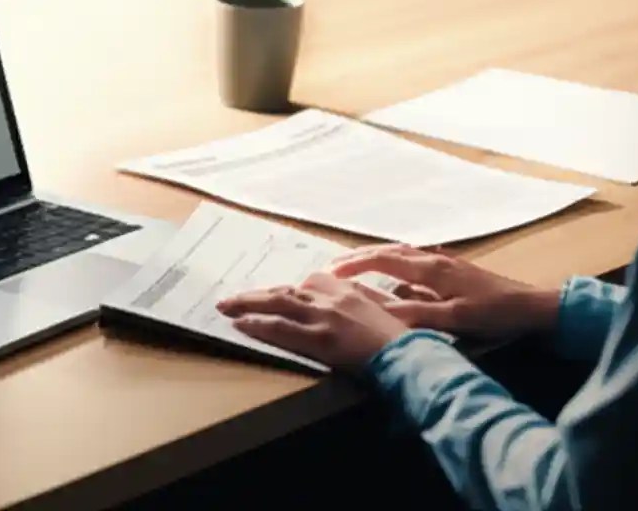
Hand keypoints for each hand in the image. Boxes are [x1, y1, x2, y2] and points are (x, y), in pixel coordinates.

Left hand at [216, 272, 409, 370]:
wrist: (412, 356)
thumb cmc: (402, 338)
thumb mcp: (383, 309)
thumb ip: (363, 299)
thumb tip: (350, 299)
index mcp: (348, 288)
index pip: (309, 282)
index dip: (285, 290)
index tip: (270, 293)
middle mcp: (332, 296)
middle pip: (286, 290)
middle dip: (256, 294)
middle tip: (232, 297)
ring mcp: (324, 315)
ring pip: (277, 304)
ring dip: (247, 303)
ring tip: (225, 306)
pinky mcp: (319, 337)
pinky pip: (280, 328)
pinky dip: (257, 325)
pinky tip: (240, 324)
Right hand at [326, 244, 561, 337]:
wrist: (535, 308)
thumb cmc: (496, 314)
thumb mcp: (454, 319)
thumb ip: (415, 314)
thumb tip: (376, 313)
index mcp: (431, 268)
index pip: (383, 259)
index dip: (354, 264)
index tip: (330, 272)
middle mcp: (435, 259)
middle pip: (389, 250)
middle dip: (359, 256)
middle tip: (334, 265)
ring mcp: (446, 263)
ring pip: (402, 253)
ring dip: (377, 257)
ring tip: (356, 266)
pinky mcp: (455, 271)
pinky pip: (415, 260)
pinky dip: (396, 263)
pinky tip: (396, 276)